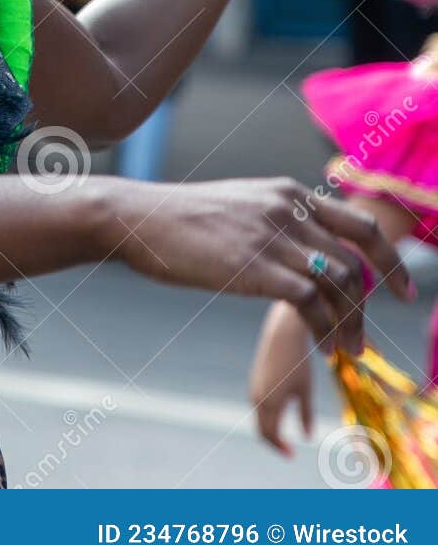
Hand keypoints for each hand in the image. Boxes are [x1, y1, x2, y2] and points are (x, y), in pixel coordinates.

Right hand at [106, 176, 410, 354]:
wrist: (139, 218)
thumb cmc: (183, 221)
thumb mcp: (242, 208)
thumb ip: (279, 222)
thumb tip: (310, 252)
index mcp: (289, 192)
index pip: (360, 224)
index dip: (390, 260)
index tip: (405, 290)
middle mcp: (289, 208)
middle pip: (357, 257)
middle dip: (374, 302)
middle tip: (364, 340)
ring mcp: (273, 236)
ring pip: (339, 282)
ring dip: (350, 324)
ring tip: (346, 352)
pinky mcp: (255, 266)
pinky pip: (310, 299)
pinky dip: (325, 327)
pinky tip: (323, 345)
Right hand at [250, 301, 312, 455]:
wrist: (283, 333)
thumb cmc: (299, 361)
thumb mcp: (306, 389)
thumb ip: (306, 414)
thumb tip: (308, 436)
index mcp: (270, 402)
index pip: (270, 435)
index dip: (281, 448)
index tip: (293, 455)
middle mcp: (257, 396)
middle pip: (261, 429)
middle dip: (274, 442)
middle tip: (289, 451)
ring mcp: (254, 387)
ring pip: (258, 418)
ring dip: (269, 429)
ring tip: (285, 438)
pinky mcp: (255, 380)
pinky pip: (258, 406)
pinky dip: (267, 417)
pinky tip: (279, 417)